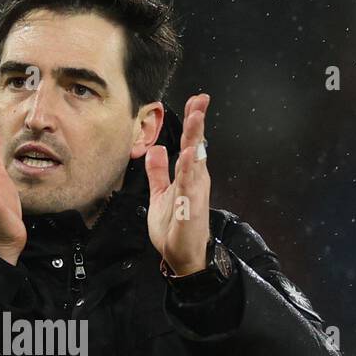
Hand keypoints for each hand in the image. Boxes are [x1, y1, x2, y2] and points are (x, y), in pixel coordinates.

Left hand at [143, 93, 211, 274]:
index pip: (191, 143)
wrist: (181, 255)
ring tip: (196, 118)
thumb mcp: (161, 193)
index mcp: (189, 175)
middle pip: (196, 146)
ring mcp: (194, 193)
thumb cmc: (174, 226)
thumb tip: (155, 149)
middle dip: (197, 123)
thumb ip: (158, 172)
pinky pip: (188, 185)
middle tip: (200, 100)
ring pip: (195, 160)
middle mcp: (195, 180)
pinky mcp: (190, 208)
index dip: (193, 122)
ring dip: (195, 138)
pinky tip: (187, 154)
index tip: (196, 100)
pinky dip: (188, 169)